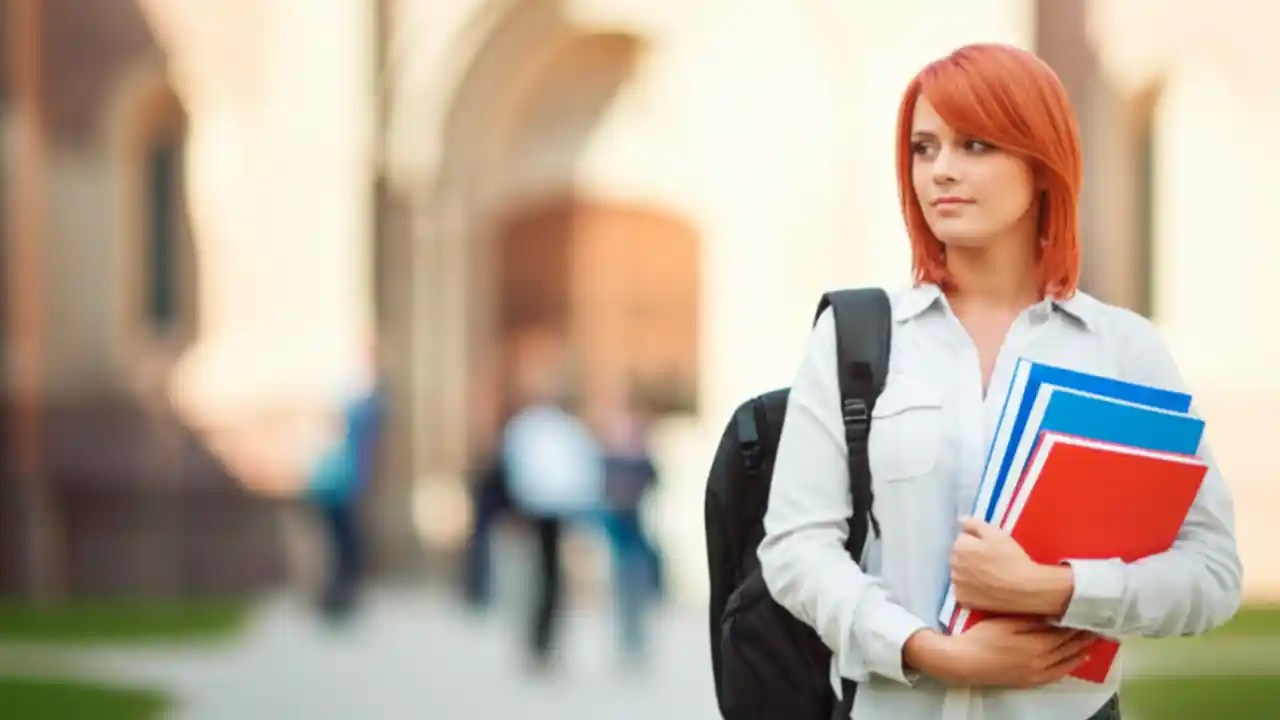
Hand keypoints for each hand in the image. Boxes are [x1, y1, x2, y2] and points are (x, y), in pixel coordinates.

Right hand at [912, 618, 1095, 687]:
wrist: (964, 662)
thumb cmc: (982, 637)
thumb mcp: (1006, 622)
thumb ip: (1032, 620)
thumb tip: (1054, 614)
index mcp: (1036, 644)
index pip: (1065, 632)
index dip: (1079, 623)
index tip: (1091, 614)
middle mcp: (1042, 661)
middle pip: (1069, 647)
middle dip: (1085, 636)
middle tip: (1101, 626)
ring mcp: (1036, 673)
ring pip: (1066, 661)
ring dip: (1082, 651)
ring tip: (1094, 642)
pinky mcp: (1029, 680)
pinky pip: (1057, 675)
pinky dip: (1070, 667)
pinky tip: (1077, 661)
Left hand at [951, 518, 1069, 614]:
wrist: (1025, 589)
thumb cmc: (1011, 558)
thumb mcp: (996, 534)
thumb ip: (975, 524)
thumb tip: (960, 519)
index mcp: (959, 546)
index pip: (962, 540)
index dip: (977, 543)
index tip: (990, 549)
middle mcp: (953, 565)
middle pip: (959, 557)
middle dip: (970, 557)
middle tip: (991, 563)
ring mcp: (957, 584)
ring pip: (960, 574)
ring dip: (968, 574)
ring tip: (989, 577)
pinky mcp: (963, 600)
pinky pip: (963, 591)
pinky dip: (970, 590)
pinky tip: (985, 589)